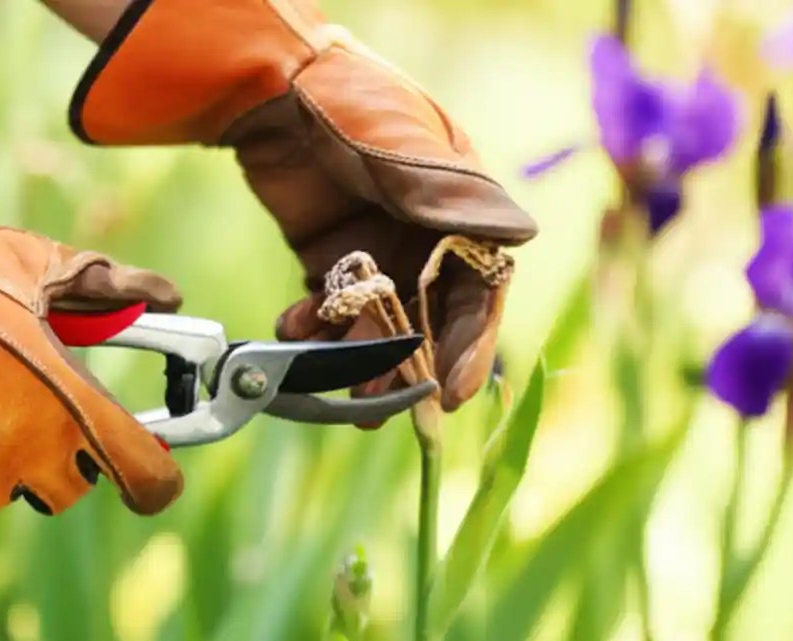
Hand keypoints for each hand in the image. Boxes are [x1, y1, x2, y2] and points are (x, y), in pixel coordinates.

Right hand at [0, 140, 183, 522]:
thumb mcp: (36, 265)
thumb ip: (108, 285)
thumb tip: (166, 295)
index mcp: (75, 413)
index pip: (148, 480)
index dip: (154, 476)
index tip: (148, 465)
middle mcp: (31, 462)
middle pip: (70, 485)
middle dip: (61, 454)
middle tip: (27, 402)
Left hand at [69, 0, 537, 412]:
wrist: (270, 85)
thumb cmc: (351, 102)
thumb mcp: (405, 145)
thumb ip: (452, 198)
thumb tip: (521, 237)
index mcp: (464, 212)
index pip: (480, 293)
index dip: (471, 347)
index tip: (452, 393)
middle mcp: (428, 239)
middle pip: (428, 321)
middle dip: (405, 366)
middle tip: (378, 404)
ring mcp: (378, 251)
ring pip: (376, 324)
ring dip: (354, 359)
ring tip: (331, 385)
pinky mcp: (331, 260)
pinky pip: (331, 312)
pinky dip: (314, 330)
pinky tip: (292, 329)